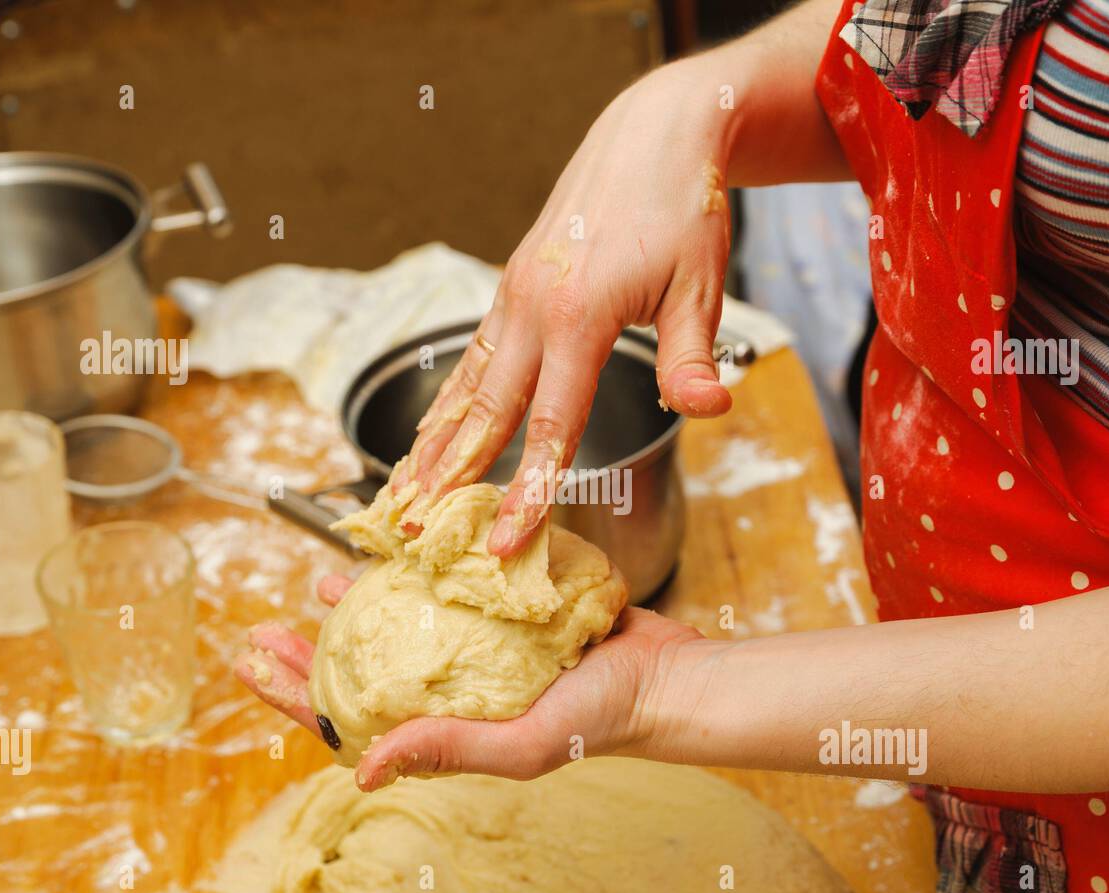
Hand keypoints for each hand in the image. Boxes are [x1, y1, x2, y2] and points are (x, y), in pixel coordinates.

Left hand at [234, 583, 708, 790]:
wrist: (664, 675)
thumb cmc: (600, 720)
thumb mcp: (521, 745)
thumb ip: (447, 749)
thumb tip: (360, 770)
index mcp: (447, 732)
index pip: (353, 723)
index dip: (299, 698)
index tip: (256, 665)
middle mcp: (452, 694)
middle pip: (363, 677)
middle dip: (311, 657)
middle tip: (269, 628)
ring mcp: (475, 654)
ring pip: (398, 632)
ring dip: (357, 612)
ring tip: (321, 586)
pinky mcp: (502, 617)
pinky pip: (444, 595)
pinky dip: (412, 577)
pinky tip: (394, 556)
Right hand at [393, 57, 736, 555]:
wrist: (652, 135)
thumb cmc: (682, 210)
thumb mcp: (702, 284)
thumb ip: (692, 355)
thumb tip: (706, 408)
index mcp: (578, 316)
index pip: (548, 425)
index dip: (527, 490)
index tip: (505, 541)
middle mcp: (533, 307)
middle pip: (487, 412)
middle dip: (451, 478)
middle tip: (415, 531)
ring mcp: (515, 294)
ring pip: (467, 384)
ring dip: (433, 442)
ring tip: (401, 491)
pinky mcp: (513, 286)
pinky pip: (473, 355)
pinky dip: (448, 400)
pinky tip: (431, 429)